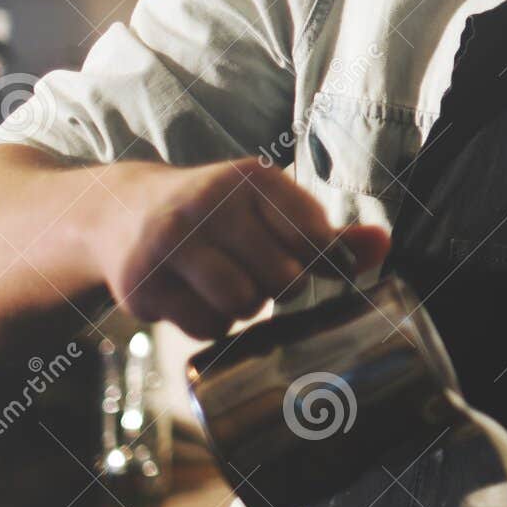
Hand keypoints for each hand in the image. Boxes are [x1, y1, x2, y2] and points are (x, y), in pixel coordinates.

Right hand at [92, 157, 389, 339]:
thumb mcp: (267, 212)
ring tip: (222, 282)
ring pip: (242, 304)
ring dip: (241, 308)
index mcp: (251, 179)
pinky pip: (205, 326)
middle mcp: (210, 202)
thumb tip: (385, 244)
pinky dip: (208, 323)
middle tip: (252, 271)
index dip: (317, 263)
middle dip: (275, 288)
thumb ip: (325, 234)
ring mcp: (171, 240)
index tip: (300, 261)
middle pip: (283, 279)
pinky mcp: (143, 280)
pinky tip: (191, 296)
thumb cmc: (216, 218)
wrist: (121, 213)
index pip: (315, 239)